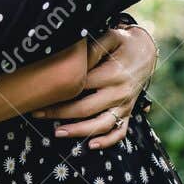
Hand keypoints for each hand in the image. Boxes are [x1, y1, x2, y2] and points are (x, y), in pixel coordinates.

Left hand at [30, 22, 155, 147]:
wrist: (146, 52)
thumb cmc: (123, 43)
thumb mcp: (111, 37)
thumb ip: (93, 49)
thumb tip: (75, 60)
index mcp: (113, 73)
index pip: (82, 85)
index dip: (61, 91)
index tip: (41, 93)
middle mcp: (119, 92)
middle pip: (87, 108)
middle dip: (60, 113)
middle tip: (38, 114)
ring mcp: (124, 105)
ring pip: (101, 124)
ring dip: (78, 131)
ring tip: (57, 133)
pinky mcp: (128, 112)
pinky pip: (119, 132)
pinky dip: (107, 141)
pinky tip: (90, 145)